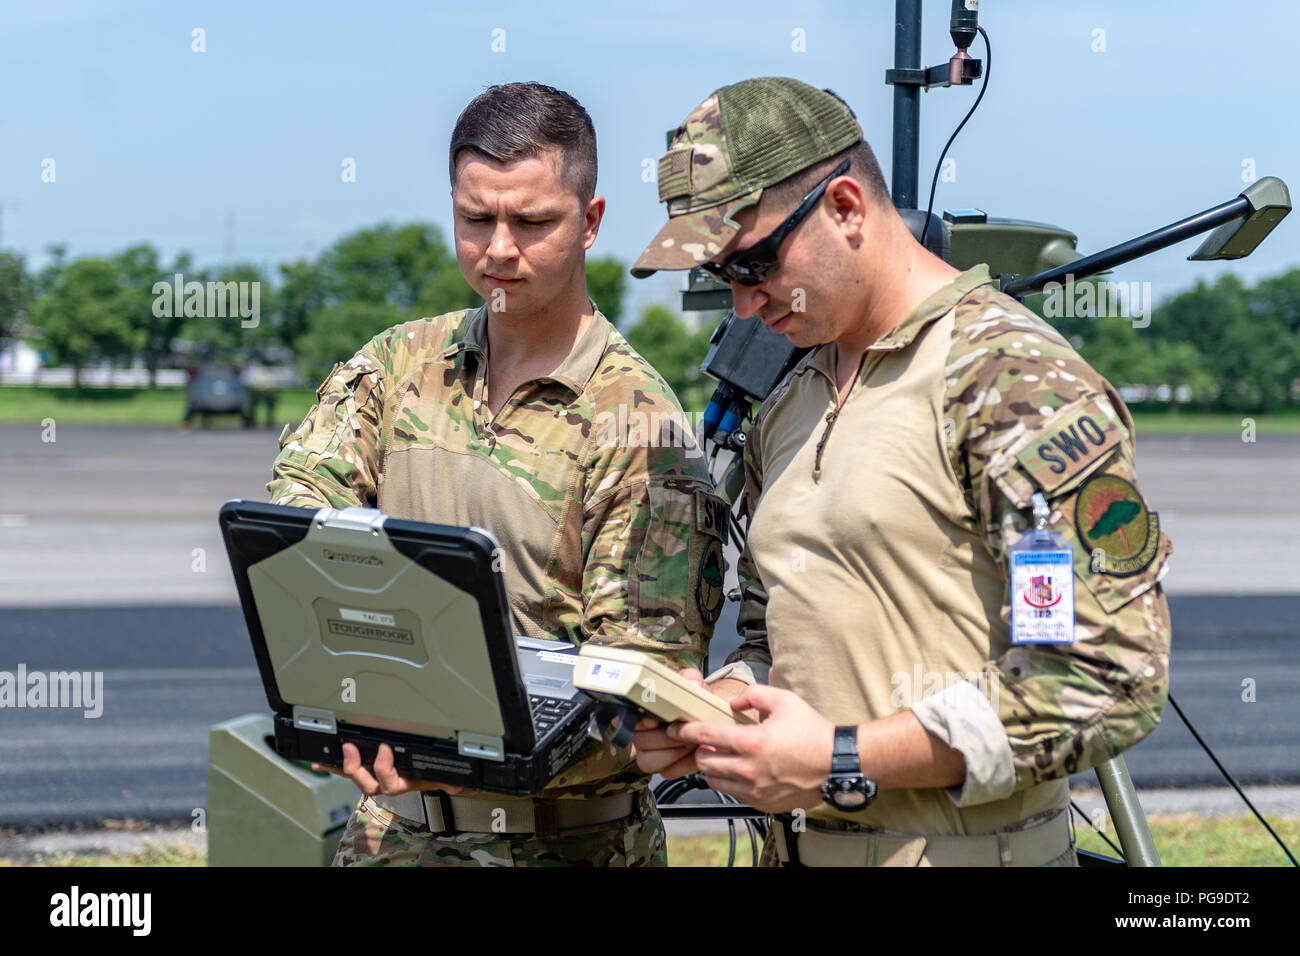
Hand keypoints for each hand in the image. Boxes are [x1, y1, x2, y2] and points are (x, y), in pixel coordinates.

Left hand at [312, 742, 464, 797]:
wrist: (434, 780)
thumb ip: (457, 781)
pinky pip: (348, 771)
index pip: (391, 781)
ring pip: (355, 778)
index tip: (383, 750)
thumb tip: (459, 786)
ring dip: (341, 767)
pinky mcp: (368, 772)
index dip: (383, 768)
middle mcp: (388, 784)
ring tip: (330, 756)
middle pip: (367, 782)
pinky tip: (321, 762)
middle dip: (355, 767)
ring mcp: (376, 779)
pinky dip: (333, 767)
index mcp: (405, 783)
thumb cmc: (437, 774)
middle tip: (350, 748)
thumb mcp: (448, 775)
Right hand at [629, 670, 755, 777]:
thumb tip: (691, 683)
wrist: (709, 719)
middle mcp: (639, 733)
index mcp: (640, 711)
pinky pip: (667, 772)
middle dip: (667, 738)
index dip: (642, 722)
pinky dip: (684, 764)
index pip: (628, 719)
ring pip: (649, 762)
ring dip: (674, 752)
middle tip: (685, 730)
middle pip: (641, 742)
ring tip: (690, 741)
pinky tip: (694, 752)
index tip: (656, 720)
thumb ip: (690, 677)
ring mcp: (649, 753)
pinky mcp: (665, 768)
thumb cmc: (694, 700)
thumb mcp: (692, 682)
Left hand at [667, 684, 835, 812]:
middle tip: (706, 741)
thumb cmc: (812, 732)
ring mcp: (755, 789)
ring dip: (713, 767)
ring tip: (723, 756)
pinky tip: (741, 770)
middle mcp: (750, 769)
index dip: (684, 731)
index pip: (705, 737)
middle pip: (704, 762)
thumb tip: (732, 702)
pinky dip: (730, 781)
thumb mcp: (784, 701)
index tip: (675, 728)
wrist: (836, 764)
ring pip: (714, 781)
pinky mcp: (762, 802)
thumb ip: (753, 695)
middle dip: (700, 750)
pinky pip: (733, 793)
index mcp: (752, 742)